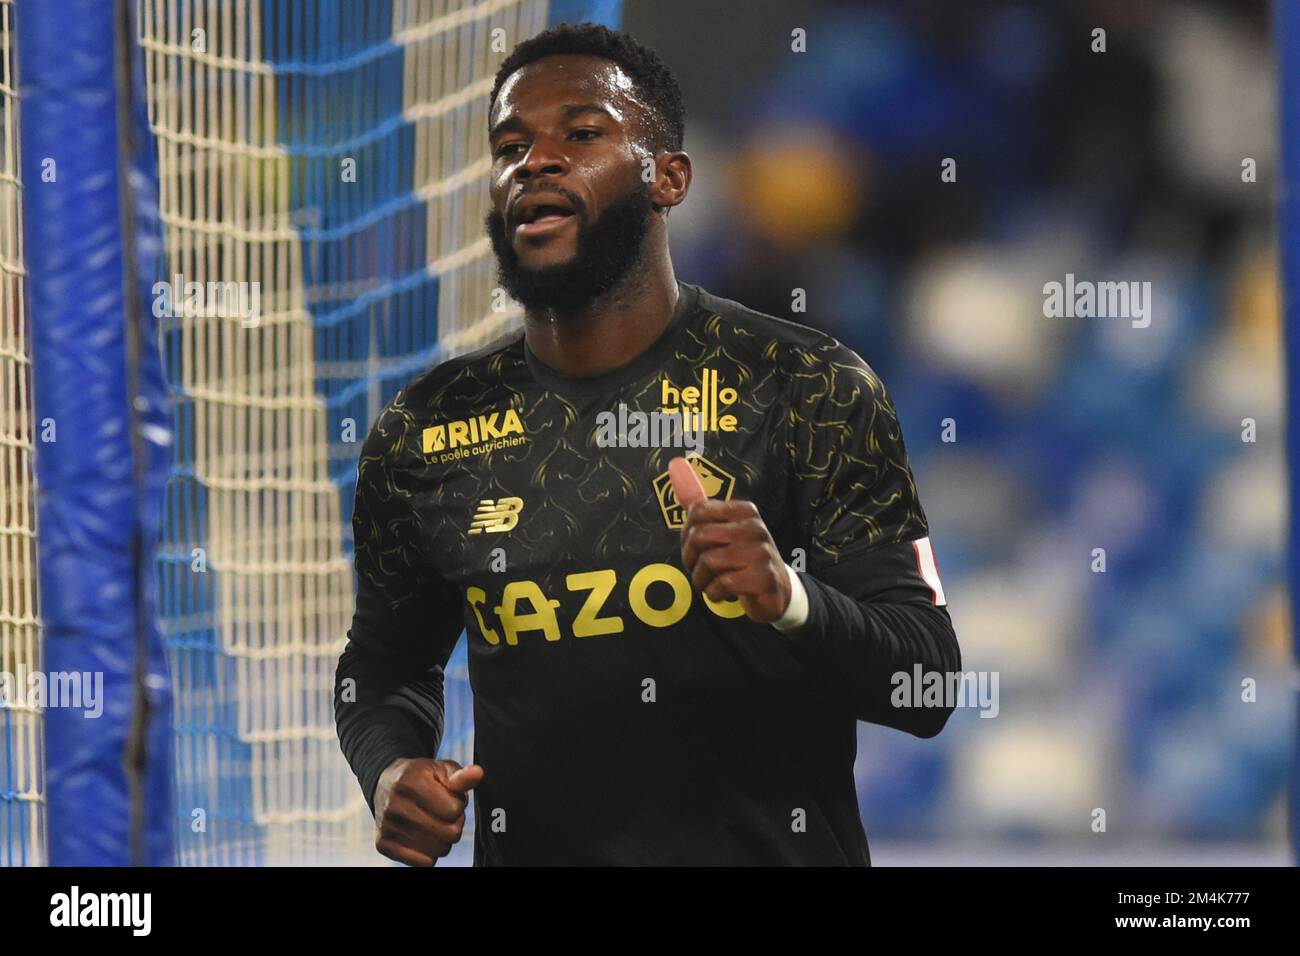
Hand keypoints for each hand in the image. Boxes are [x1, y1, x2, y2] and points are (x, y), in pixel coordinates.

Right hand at [373, 756, 483, 865]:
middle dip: (454, 824)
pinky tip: (424, 837)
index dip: (458, 805)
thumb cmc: (421, 778)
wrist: (385, 785)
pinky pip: (422, 863)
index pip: (454, 810)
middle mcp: (395, 804)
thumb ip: (461, 776)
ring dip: (443, 840)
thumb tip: (477, 774)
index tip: (449, 799)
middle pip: (448, 833)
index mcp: (411, 782)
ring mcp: (387, 826)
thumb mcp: (441, 770)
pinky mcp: (383, 843)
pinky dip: (429, 854)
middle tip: (445, 814)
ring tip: (435, 824)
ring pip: (437, 851)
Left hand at [669, 456, 791, 623]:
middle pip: (699, 537)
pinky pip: (722, 584)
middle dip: (691, 559)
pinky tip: (726, 592)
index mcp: (743, 511)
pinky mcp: (762, 577)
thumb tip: (675, 464)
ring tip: (713, 582)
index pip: (698, 512)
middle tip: (700, 569)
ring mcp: (760, 552)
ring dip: (702, 579)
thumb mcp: (724, 528)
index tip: (694, 548)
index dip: (687, 534)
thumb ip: (699, 503)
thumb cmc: (743, 558)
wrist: (777, 590)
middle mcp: (754, 527)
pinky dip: (715, 593)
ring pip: (708, 562)